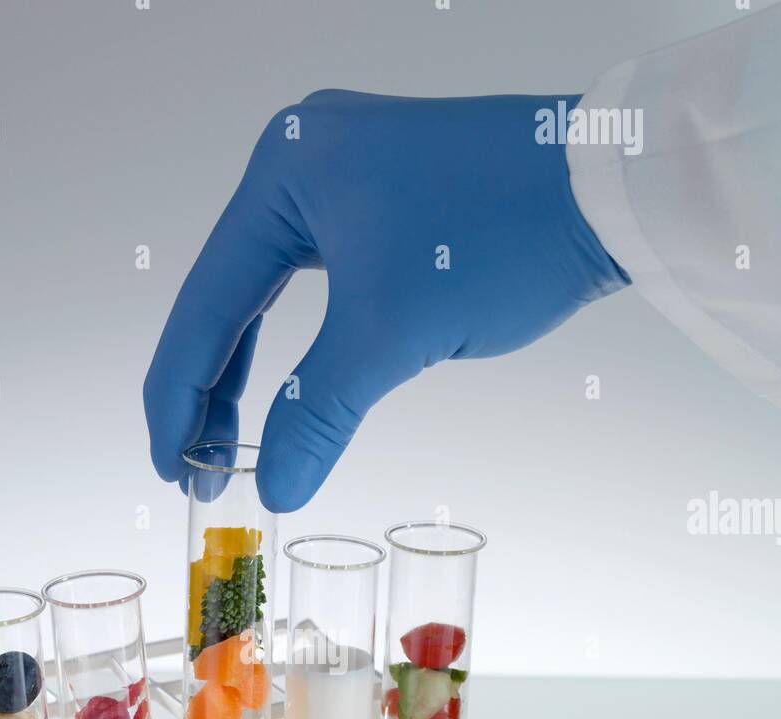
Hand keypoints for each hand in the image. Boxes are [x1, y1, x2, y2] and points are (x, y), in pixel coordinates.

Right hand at [144, 89, 627, 511]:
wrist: (610, 188)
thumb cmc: (501, 235)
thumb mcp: (392, 334)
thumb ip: (316, 413)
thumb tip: (274, 492)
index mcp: (283, 172)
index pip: (203, 302)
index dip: (179, 396)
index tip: (169, 466)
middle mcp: (301, 165)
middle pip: (225, 298)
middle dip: (210, 393)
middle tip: (199, 471)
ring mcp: (342, 180)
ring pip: (266, 297)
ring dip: (247, 375)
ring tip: (230, 448)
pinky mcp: (381, 201)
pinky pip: (311, 285)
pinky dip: (296, 346)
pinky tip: (282, 396)